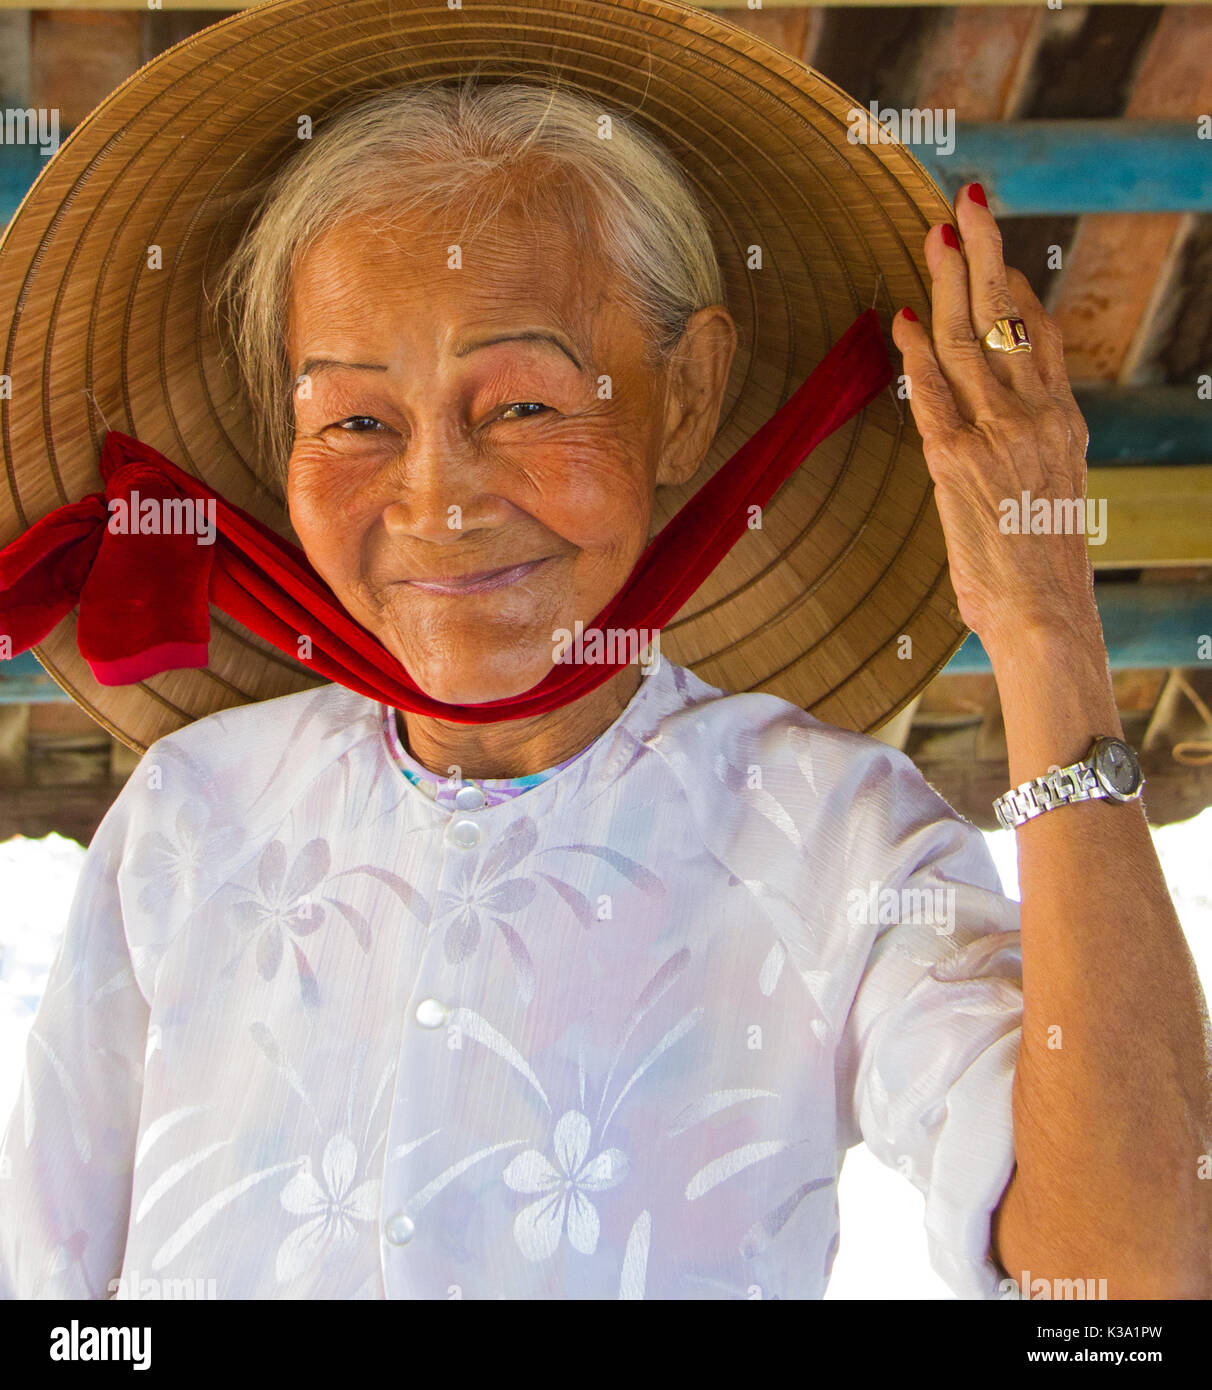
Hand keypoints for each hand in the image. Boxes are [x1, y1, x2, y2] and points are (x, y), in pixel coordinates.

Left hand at [891, 184, 1100, 651]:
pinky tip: (906, 316)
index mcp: (1064, 424)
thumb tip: (998, 450)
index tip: (993, 258)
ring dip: (949, 280)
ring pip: (971, 337)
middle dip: (985, 253)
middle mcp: (1037, 416)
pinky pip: (933, 390)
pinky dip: (917, 350)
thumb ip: (1025, 461)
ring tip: (935, 232)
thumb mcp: (1049, 502)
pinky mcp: (958, 460)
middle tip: (967, 203)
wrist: (1048, 616)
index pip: (1040, 336)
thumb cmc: (1044, 575)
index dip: (1014, 289)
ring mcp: (999, 433)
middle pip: (1008, 316)